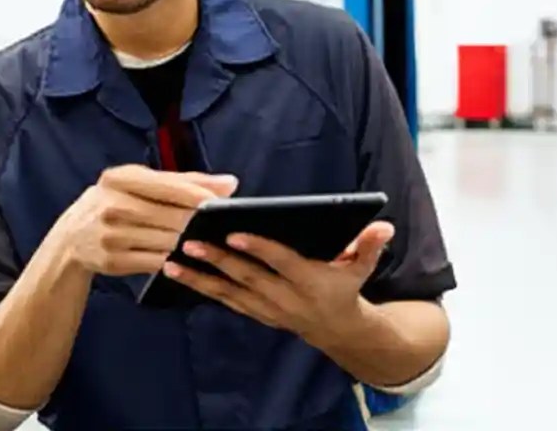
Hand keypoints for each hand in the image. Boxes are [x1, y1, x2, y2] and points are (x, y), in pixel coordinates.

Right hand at [55, 165, 237, 276]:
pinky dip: (177, 262)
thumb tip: (231, 183)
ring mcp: (112, 236)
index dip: (199, 195)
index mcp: (119, 178)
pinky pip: (156, 263)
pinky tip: (192, 260)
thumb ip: (186, 182)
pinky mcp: (113, 262)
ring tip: (215, 243)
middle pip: (171, 216)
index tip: (224, 202)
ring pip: (167, 241)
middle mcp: (113, 205)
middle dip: (200, 223)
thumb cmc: (116, 203)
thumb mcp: (139, 183)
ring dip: (193, 244)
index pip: (168, 186)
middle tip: (225, 227)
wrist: (72, 237)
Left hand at [164, 221, 394, 345]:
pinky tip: (178, 275)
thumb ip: (369, 246)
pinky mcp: (255, 313)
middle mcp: (284, 298)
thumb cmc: (346, 287)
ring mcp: (267, 309)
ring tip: (172, 262)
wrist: (338, 330)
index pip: (281, 263)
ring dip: (199, 278)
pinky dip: (201, 288)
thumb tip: (384, 226)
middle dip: (217, 261)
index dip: (259, 249)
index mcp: (309, 281)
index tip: (235, 234)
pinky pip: (225, 301)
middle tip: (190, 243)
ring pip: (228, 292)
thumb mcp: (362, 268)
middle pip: (247, 277)